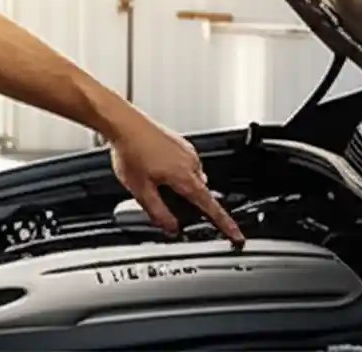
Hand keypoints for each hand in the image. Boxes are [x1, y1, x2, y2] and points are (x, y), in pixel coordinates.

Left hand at [109, 114, 244, 245]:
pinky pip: (186, 165)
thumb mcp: (141, 191)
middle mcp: (191, 163)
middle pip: (200, 194)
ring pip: (192, 179)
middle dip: (190, 204)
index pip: (211, 208)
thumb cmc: (131, 151)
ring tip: (152, 181)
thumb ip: (158, 213)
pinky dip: (176, 173)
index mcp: (185, 177)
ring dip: (180, 187)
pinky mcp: (181, 144)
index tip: (237, 236)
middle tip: (168, 205)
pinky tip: (155, 169)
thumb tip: (171, 228)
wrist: (124, 123)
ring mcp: (187, 151)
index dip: (225, 225)